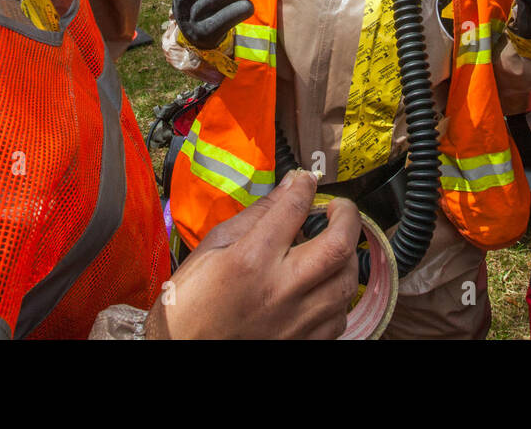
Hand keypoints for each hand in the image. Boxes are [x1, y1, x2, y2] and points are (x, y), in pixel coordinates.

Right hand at [146, 170, 360, 338]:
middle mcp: (280, 290)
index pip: (295, 208)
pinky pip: (339, 316)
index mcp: (251, 260)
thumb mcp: (213, 246)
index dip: (306, 185)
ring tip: (333, 246)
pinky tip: (323, 285)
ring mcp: (295, 321)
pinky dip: (338, 295)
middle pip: (338, 245)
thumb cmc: (190, 302)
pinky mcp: (303, 343)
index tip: (306, 181)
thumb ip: (256, 215)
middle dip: (347, 216)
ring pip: (347, 282)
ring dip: (347, 257)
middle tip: (339, 208)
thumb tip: (288, 188)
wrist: (182, 349)